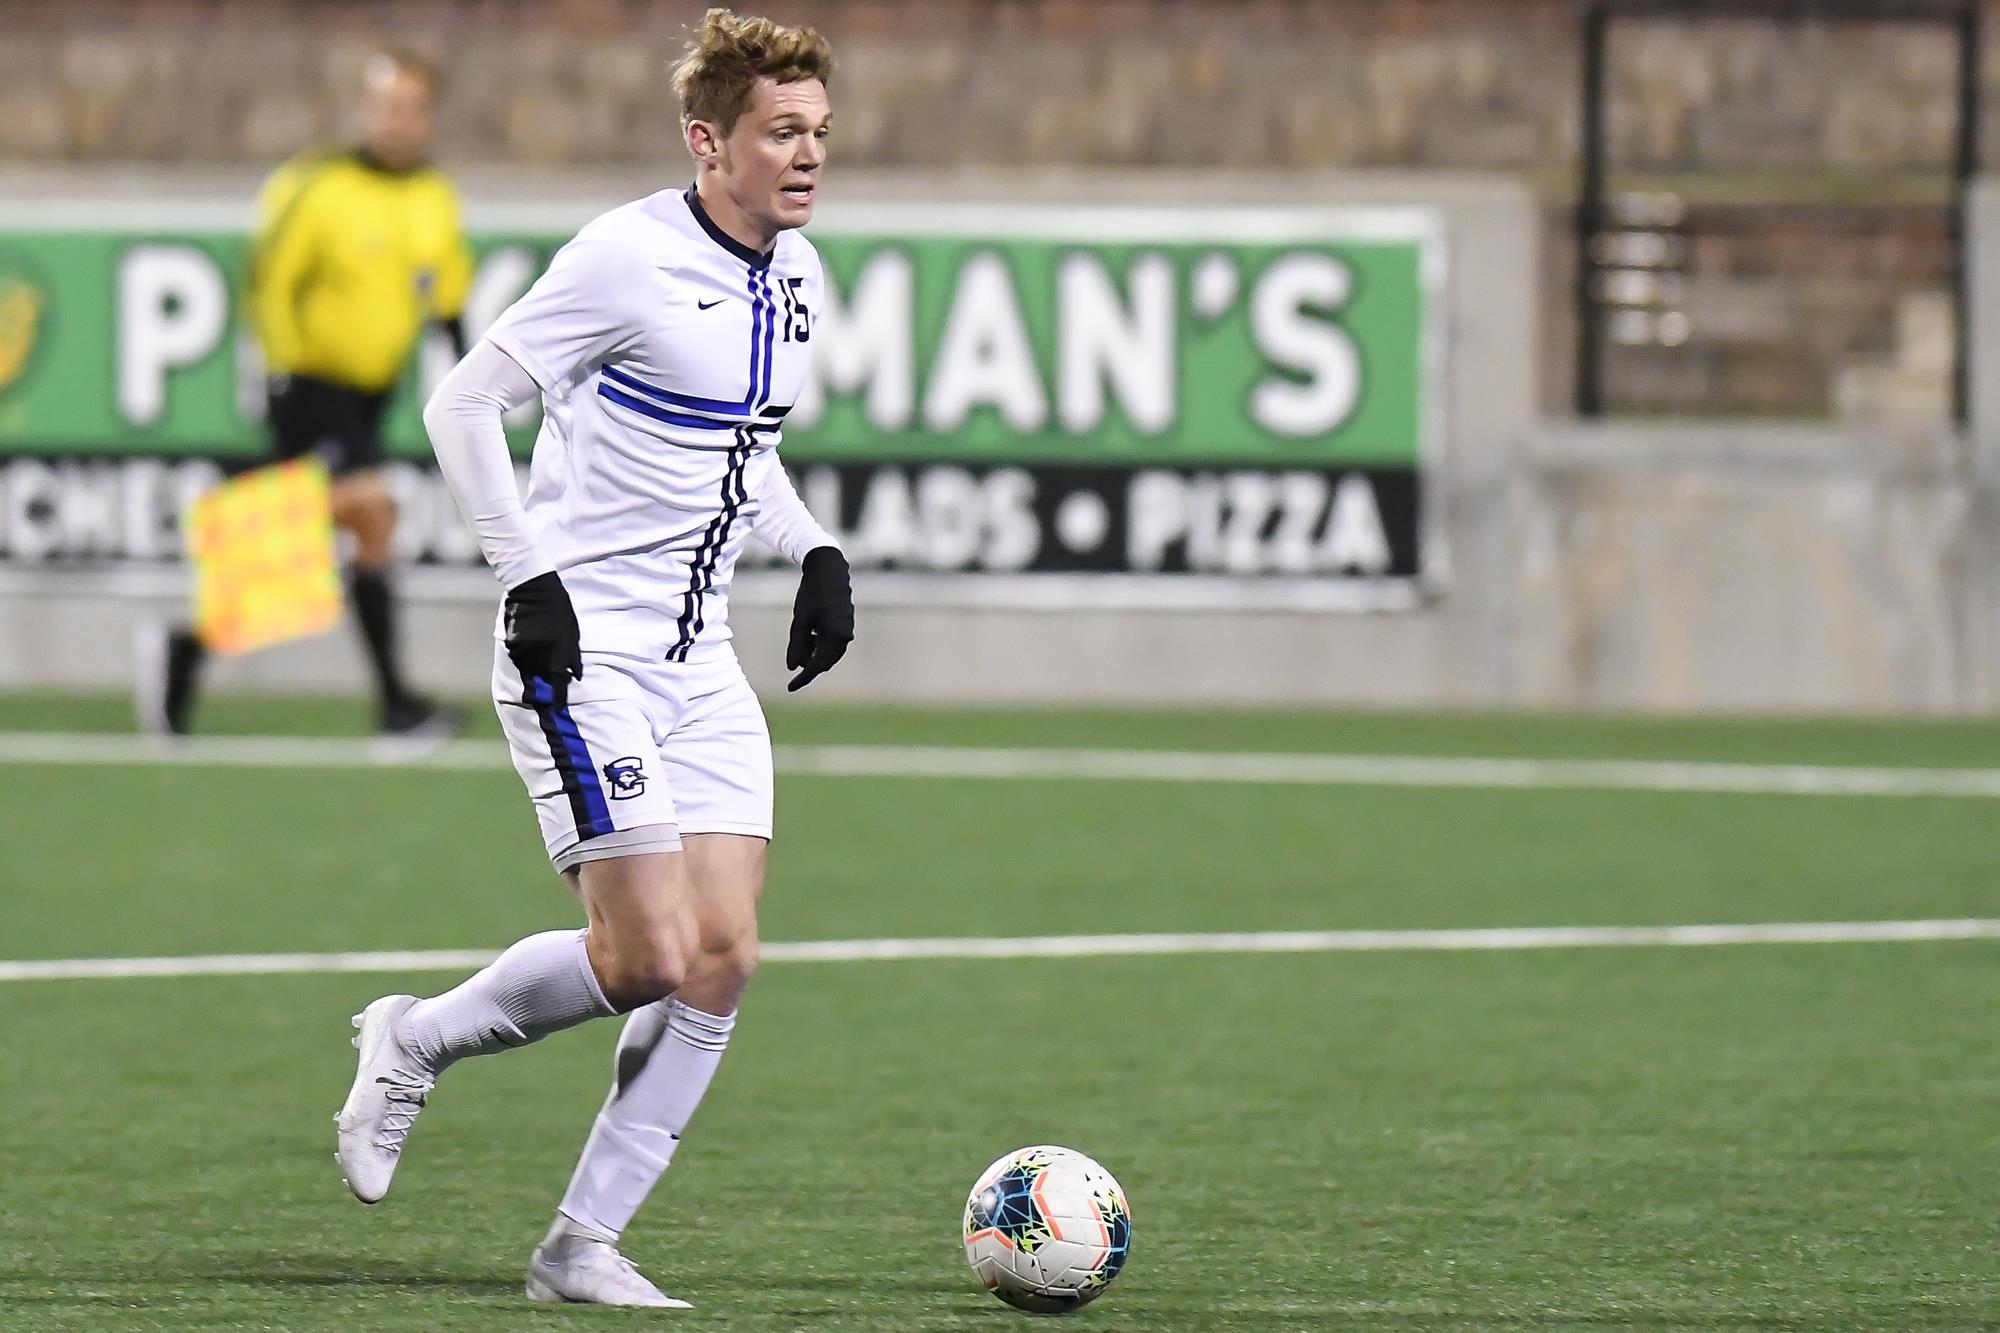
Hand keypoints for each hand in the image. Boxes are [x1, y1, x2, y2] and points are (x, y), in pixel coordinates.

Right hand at [503, 571, 581, 697]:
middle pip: (542, 678)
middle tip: (548, 664)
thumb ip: (573, 657)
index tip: (558, 709)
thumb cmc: (559, 611)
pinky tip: (529, 638)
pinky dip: (523, 654)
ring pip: (528, 668)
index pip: (559, 683)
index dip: (558, 698)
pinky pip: (518, 657)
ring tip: (539, 644)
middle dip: (545, 679)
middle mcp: (541, 654)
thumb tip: (576, 677)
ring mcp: (525, 649)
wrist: (534, 590)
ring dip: (534, 665)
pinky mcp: (512, 643)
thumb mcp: (573, 633)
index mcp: (558, 652)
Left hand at [786, 547, 853, 692]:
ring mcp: (848, 629)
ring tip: (802, 643)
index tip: (791, 687)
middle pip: (826, 661)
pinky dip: (821, 643)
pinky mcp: (846, 623)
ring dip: (815, 653)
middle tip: (793, 664)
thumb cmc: (812, 593)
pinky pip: (834, 642)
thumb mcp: (800, 621)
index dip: (803, 678)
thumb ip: (797, 646)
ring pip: (830, 652)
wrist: (828, 568)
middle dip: (810, 665)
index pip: (817, 665)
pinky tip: (811, 634)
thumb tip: (793, 667)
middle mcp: (845, 636)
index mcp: (834, 636)